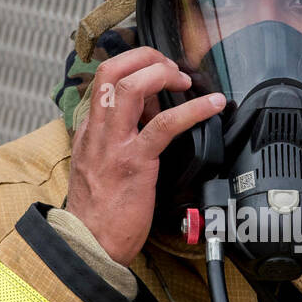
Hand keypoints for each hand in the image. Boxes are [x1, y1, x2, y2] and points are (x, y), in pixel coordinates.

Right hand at [65, 46, 226, 265]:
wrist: (89, 244)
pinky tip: (212, 104)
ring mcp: (115, 145)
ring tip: (185, 79)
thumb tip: (150, 114)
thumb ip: (119, 137)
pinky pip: (165, 125)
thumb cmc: (99, 211)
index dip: (133, 65)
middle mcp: (98, 131)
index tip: (157, 70)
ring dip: (162, 74)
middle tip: (171, 67)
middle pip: (112, 70)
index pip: (104, 79)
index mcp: (90, 130)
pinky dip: (193, 110)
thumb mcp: (100, 165)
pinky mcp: (136, 163)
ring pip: (131, 87)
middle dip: (145, 57)